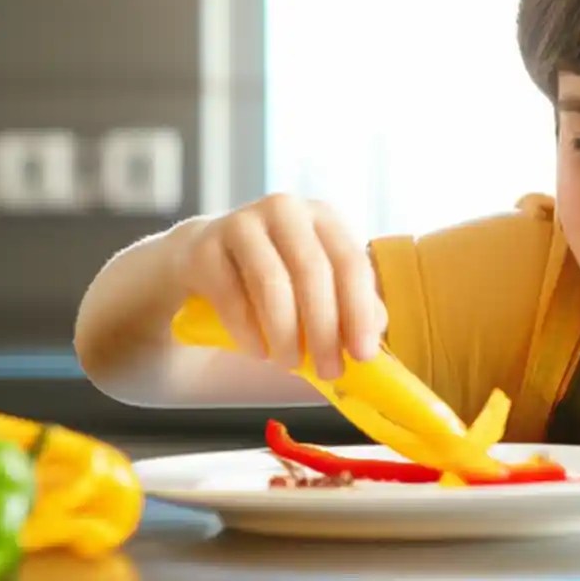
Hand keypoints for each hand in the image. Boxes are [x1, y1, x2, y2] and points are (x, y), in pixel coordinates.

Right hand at [171, 193, 387, 379]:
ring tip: (290, 364)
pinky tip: (258, 352)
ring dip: (286, 333)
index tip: (363, 354)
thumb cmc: (275, 271)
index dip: (360, 311)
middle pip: (313, 272)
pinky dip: (248, 331)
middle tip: (329, 370)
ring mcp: (241, 223)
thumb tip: (375, 329)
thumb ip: (349, 300)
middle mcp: (285, 210)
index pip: (351, 262)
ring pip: (271, 283)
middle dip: (324, 329)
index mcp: (323, 217)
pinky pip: (231, 295)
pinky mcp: (204, 246)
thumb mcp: (317, 280)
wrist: (204, 256)